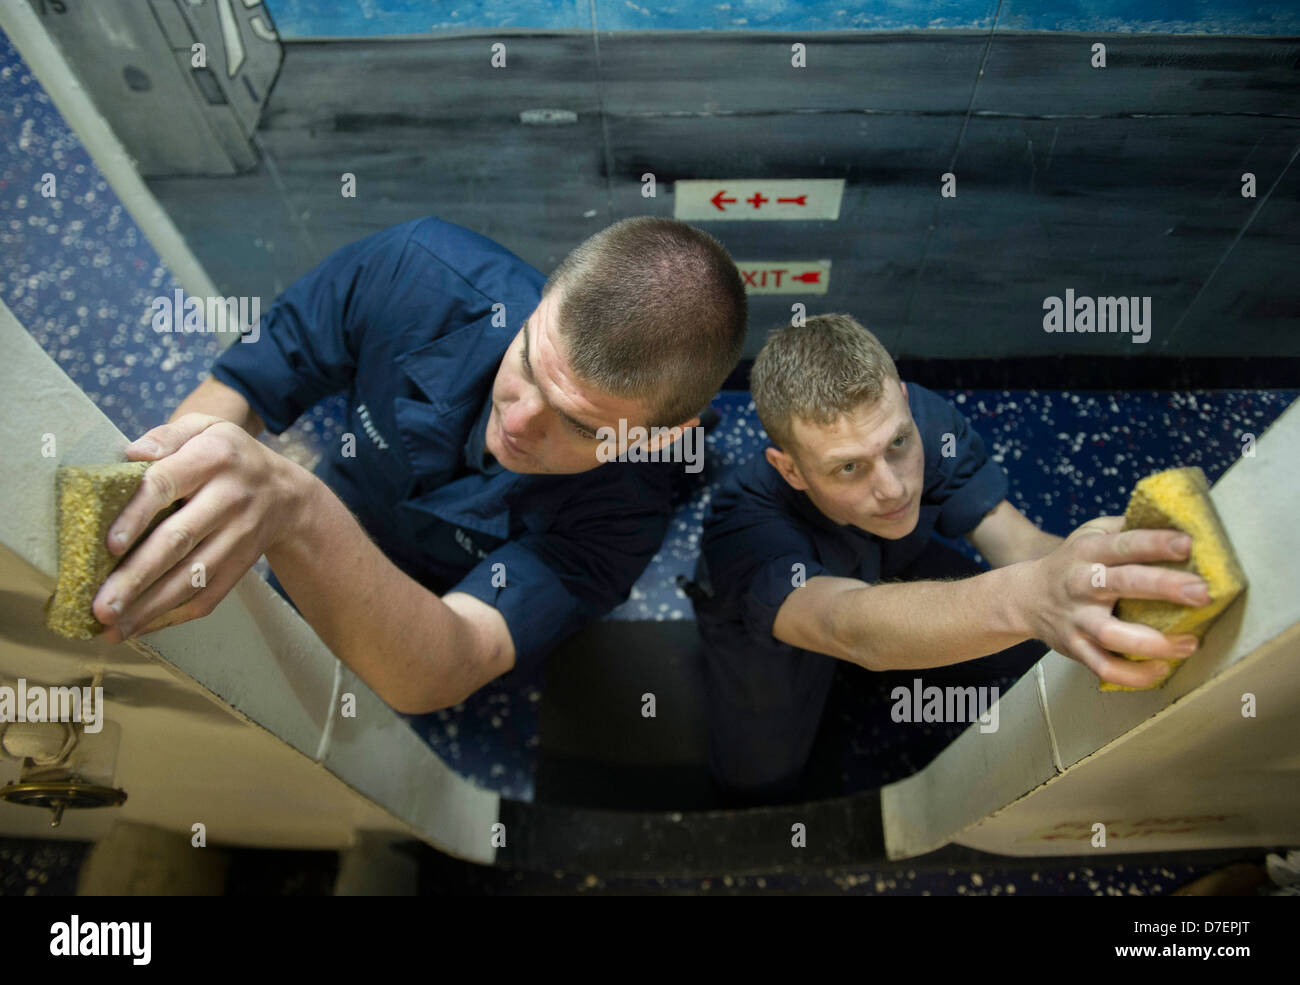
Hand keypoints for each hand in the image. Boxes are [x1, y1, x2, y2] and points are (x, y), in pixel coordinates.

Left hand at [91, 414, 307, 642]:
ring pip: (192, 576)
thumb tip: (131, 454)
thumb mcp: (207, 427)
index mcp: (214, 458)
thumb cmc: (229, 456)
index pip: (166, 485)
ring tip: (112, 627)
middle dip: (137, 576)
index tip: (109, 545)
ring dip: (150, 606)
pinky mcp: (241, 566)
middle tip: (101, 605)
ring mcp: (239, 537)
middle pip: (179, 540)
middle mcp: (230, 499)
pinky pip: (209, 595)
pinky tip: (140, 628)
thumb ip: (168, 435)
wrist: (288, 494)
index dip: (137, 515)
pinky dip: (174, 616)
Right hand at [1020, 515, 1210, 688]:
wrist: (1024, 597)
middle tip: (1202, 592)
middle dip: (1164, 587)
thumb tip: (1178, 520)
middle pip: (1122, 584)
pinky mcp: (1076, 648)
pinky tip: (1161, 668)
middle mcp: (1082, 584)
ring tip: (1190, 643)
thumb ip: (1126, 528)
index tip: (1188, 543)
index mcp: (1089, 552)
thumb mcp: (1090, 534)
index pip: (1123, 544)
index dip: (1155, 543)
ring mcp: (1077, 619)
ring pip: (1112, 634)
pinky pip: (1105, 667)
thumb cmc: (1072, 562)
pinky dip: (1134, 674)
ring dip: (1154, 642)